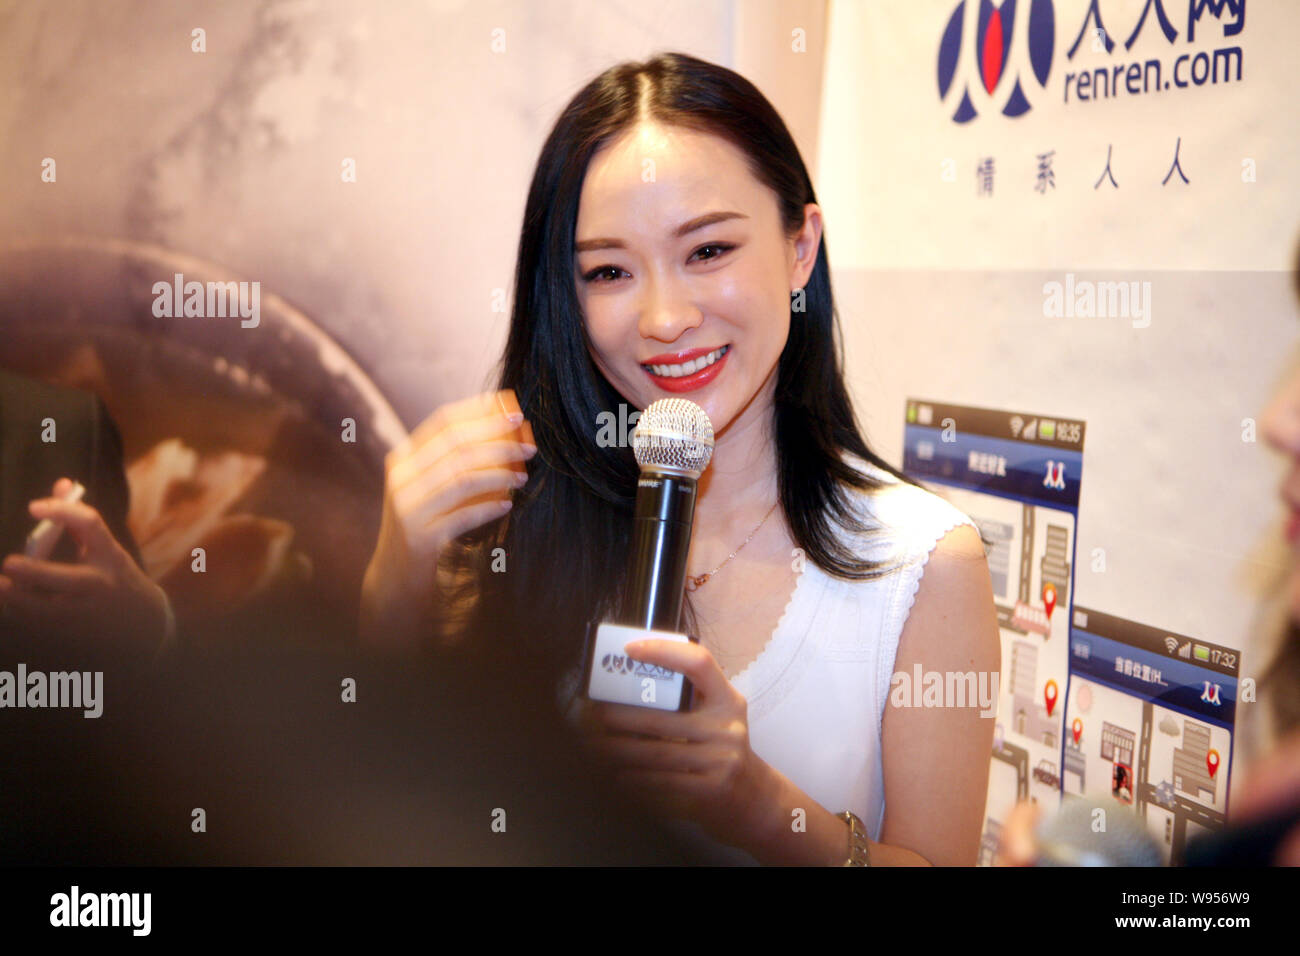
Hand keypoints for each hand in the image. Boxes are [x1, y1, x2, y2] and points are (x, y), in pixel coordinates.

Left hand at [0, 478, 168, 654]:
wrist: (142, 621)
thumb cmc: (116, 575)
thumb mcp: (106, 547)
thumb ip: (79, 519)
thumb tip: (61, 483)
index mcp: (109, 554)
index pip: (90, 525)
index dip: (63, 512)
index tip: (33, 507)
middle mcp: (100, 583)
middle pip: (66, 578)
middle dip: (35, 572)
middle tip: (9, 563)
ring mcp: (87, 611)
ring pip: (46, 609)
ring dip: (18, 598)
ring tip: (0, 586)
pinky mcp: (74, 631)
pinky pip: (39, 623)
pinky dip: (20, 612)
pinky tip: (9, 602)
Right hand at [360, 389, 535, 646]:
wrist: (395, 578)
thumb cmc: (425, 527)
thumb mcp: (434, 490)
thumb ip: (459, 463)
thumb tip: (507, 434)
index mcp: (404, 458)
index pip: (443, 421)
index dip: (481, 412)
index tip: (515, 410)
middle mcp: (401, 478)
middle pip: (456, 445)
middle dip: (498, 440)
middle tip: (529, 445)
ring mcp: (408, 508)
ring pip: (461, 478)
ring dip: (499, 474)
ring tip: (524, 477)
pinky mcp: (419, 537)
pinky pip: (462, 516)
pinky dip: (488, 508)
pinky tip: (508, 505)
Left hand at [579, 638, 783, 849]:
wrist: (756, 800)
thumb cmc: (725, 751)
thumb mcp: (719, 717)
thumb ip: (690, 698)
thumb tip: (634, 679)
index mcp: (728, 701)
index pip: (699, 662)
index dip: (664, 651)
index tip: (631, 649)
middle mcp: (727, 728)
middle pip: (662, 718)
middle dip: (620, 717)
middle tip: (592, 714)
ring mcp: (721, 761)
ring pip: (656, 754)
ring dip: (619, 751)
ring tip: (595, 746)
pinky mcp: (710, 790)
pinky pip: (662, 782)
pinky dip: (636, 780)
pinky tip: (619, 775)